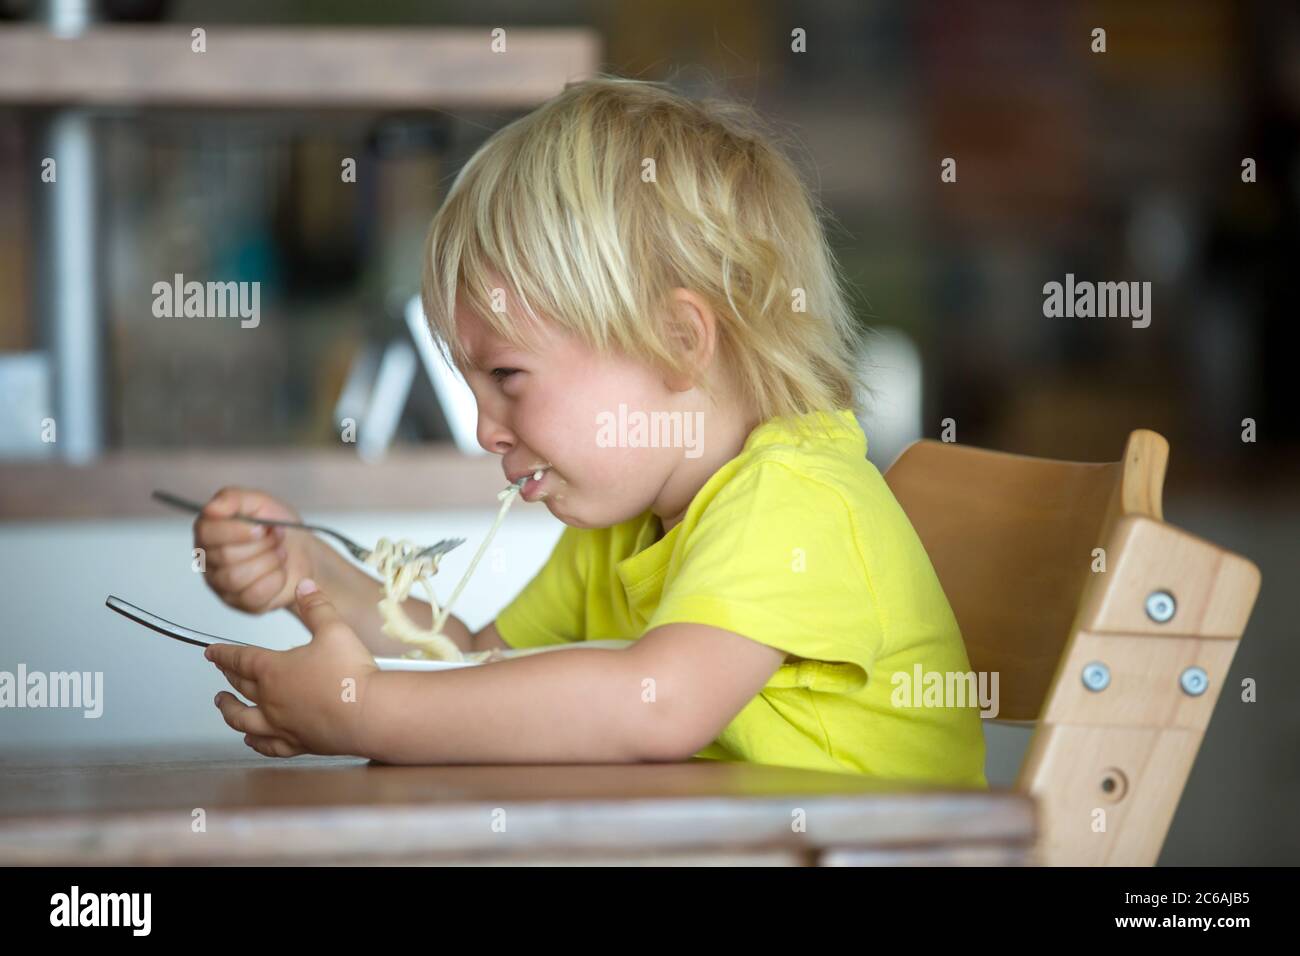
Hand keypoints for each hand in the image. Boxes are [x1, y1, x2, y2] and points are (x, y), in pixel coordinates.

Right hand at [194, 487, 317, 613]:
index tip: (261, 527)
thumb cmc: (277, 526)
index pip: (206, 533)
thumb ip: (233, 499)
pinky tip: (280, 571)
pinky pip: (252, 595)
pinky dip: (275, 580)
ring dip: (269, 562)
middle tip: (277, 537)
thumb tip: (212, 508)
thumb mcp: (259, 502)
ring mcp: (222, 584)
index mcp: (208, 531)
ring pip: (236, 578)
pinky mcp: (241, 602)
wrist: (302, 551)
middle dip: (261, 545)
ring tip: (280, 553)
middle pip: (225, 556)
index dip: (237, 530)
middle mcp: (209, 559)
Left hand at [207, 579, 379, 757]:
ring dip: (229, 711)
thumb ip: (317, 607)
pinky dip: (254, 742)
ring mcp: (281, 724)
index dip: (222, 653)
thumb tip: (305, 587)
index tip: (211, 652)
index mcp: (274, 670)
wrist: (369, 714)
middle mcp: (271, 699)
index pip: (239, 658)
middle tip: (221, 671)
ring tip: (223, 705)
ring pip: (243, 719)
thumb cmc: (350, 675)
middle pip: (240, 686)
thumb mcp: (334, 630)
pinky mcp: (297, 743)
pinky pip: (267, 745)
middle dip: (227, 676)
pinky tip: (251, 741)